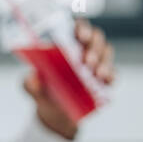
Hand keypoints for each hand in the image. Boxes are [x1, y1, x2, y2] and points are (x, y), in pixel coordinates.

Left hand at [25, 18, 114, 139]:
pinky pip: (113, 73)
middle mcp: (84, 48)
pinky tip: (106, 80)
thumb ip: (29, 83)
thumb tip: (33, 79)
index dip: (82, 28)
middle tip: (86, 61)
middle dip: (94, 47)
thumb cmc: (43, 90)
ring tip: (96, 74)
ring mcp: (96, 62)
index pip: (78, 27)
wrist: (55, 114)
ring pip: (106, 53)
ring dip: (104, 61)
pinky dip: (111, 75)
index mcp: (67, 42)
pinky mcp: (104, 78)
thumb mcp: (32, 87)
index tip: (80, 36)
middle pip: (95, 38)